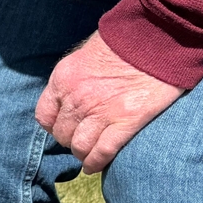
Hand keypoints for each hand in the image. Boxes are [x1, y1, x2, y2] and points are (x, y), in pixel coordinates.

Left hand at [35, 33, 182, 173]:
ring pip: (80, 147)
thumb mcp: (85, 53)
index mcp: (63, 79)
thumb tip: (71, 94)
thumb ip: (75, 77)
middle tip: (82, 140)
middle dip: (70, 140)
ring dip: (83, 154)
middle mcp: (77, 98)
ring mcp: (101, 112)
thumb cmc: (124, 41)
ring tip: (89, 154)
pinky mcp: (127, 121)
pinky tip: (95, 167)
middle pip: (62, 135)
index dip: (54, 126)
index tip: (64, 128)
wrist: (157, 36)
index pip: (45, 116)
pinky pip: (103, 152)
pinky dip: (97, 163)